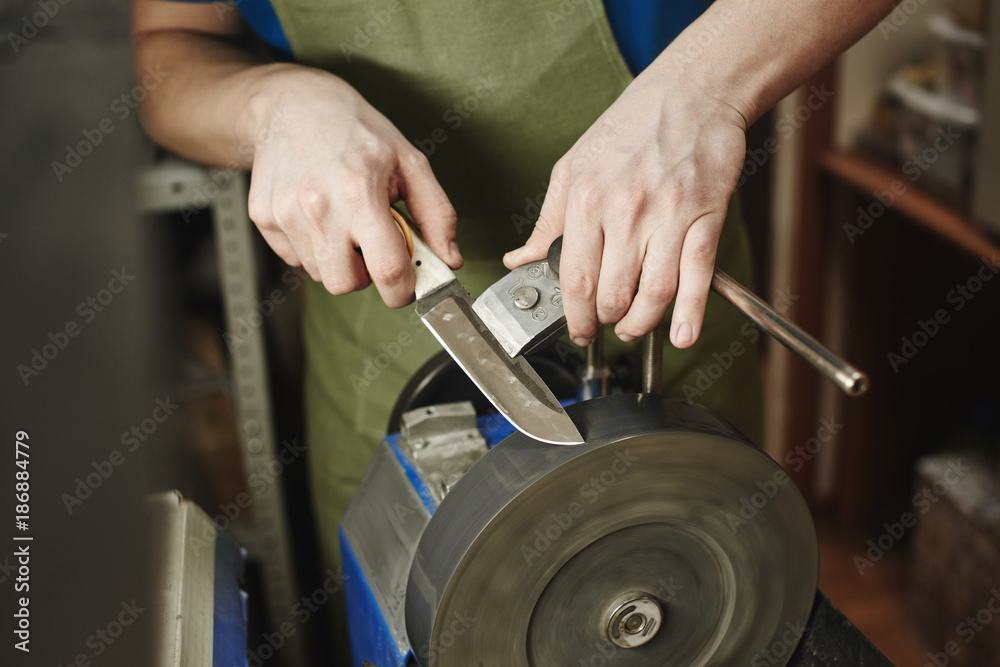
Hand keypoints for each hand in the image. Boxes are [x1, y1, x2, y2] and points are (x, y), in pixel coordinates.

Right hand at [246, 66, 461, 306]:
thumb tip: (449, 257)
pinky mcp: (263, 217)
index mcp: (360, 193)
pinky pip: (295, 260)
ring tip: (344, 221)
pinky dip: (312, 248)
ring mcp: (286, 214)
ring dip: (339, 260)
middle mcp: (318, 208)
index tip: (407, 284)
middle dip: (365, 275)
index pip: (387, 271)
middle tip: (372, 244)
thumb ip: (437, 214)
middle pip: (346, 285)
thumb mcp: (410, 162)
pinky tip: (319, 216)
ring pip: (320, 275)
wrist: (293, 103)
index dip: (403, 289)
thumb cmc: (355, 129)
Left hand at [503, 69, 746, 347]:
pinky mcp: (705, 216)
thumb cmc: (631, 126)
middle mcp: (625, 210)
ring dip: (642, 324)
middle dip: (607, 322)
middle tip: (607, 326)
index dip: (574, 317)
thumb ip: (548, 221)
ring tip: (635, 327)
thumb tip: (521, 259)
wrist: (691, 90)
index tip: (577, 329)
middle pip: (612, 294)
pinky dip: (690, 314)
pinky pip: (697, 276)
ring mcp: (668, 215)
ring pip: (653, 294)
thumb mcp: (573, 166)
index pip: (574, 280)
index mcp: (587, 200)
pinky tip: (682, 336)